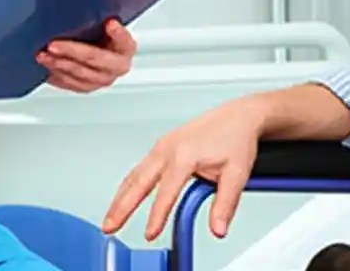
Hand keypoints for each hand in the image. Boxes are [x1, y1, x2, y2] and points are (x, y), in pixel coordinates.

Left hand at [36, 19, 136, 92]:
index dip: (117, 33)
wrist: (96, 48)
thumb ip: (97, 12)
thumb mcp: (100, 18)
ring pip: (81, 74)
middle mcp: (118, 65)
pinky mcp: (87, 87)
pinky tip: (46, 66)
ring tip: (43, 55)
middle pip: (96, 59)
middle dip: (73, 51)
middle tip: (54, 45)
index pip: (125, 40)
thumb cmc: (98, 31)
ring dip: (59, 64)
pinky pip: (71, 83)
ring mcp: (103, 79)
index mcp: (126, 46)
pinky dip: (57, 75)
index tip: (109, 23)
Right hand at [101, 96, 264, 240]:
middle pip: (138, 182)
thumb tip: (218, 227)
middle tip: (109, 226)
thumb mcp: (236, 173)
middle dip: (121, 206)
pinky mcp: (163, 145)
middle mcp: (168, 148)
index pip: (166, 192)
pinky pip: (140, 167)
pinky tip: (124, 197)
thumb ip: (225, 203)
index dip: (156, 216)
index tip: (150, 233)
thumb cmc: (236, 138)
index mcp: (184, 154)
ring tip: (110, 218)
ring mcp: (163, 145)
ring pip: (135, 174)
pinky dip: (129, 184)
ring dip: (120, 197)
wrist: (240, 115)